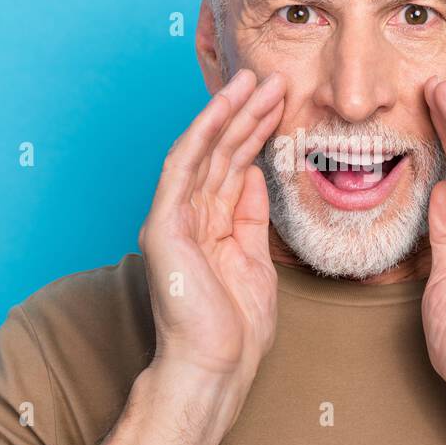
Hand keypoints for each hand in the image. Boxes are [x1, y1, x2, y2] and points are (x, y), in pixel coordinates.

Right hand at [138, 69, 286, 392]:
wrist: (215, 365)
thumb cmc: (236, 328)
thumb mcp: (255, 259)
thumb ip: (252, 216)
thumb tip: (256, 176)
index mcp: (210, 225)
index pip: (234, 166)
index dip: (257, 131)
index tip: (281, 103)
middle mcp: (188, 216)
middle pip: (221, 152)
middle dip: (248, 113)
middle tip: (275, 79)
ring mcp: (173, 218)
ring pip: (204, 151)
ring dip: (230, 113)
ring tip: (256, 81)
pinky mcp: (164, 224)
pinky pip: (183, 167)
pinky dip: (204, 133)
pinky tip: (225, 107)